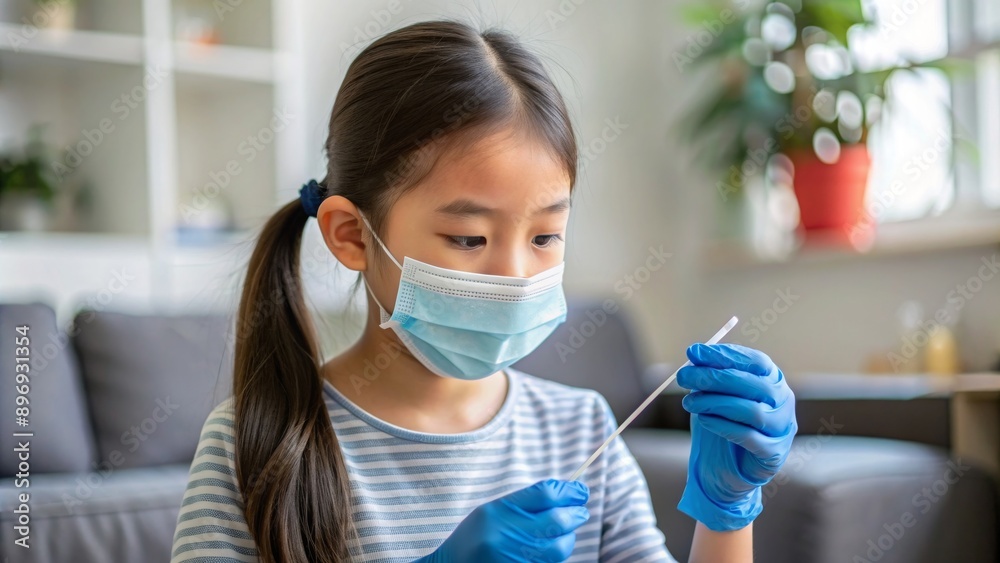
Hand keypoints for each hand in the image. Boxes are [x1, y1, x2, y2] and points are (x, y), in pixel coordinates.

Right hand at [416, 478, 590, 562]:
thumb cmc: (475, 536)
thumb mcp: (494, 510)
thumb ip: (526, 502)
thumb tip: (565, 494)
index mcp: (499, 510)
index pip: (545, 494)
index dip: (569, 490)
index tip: (580, 490)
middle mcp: (507, 534)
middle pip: (558, 520)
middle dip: (576, 513)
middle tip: (581, 510)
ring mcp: (515, 557)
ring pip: (560, 546)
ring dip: (569, 537)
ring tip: (566, 531)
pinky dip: (557, 554)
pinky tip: (553, 548)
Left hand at [675, 343, 796, 530]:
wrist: (724, 470)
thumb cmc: (722, 425)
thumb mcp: (713, 395)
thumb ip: (710, 376)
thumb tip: (694, 355)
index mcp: (773, 380)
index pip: (755, 362)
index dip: (725, 355)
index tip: (693, 352)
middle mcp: (783, 401)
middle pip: (752, 384)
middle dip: (713, 377)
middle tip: (683, 376)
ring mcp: (782, 428)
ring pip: (752, 411)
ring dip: (715, 402)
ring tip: (688, 402)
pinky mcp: (774, 454)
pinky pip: (749, 437)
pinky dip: (722, 425)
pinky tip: (703, 419)